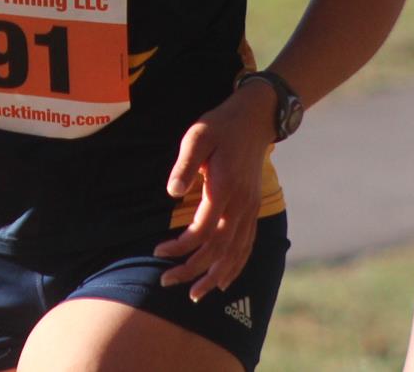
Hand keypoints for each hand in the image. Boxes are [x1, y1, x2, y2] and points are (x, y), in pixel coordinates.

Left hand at [153, 82, 273, 299]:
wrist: (254, 119)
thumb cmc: (220, 126)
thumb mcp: (197, 136)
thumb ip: (184, 164)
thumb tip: (172, 192)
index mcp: (224, 188)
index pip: (203, 230)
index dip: (181, 246)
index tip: (158, 251)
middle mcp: (241, 205)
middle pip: (219, 249)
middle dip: (193, 270)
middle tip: (166, 281)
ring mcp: (250, 209)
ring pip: (236, 254)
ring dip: (215, 277)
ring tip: (194, 294)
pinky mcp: (252, 210)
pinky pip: (247, 247)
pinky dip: (236, 267)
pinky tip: (224, 282)